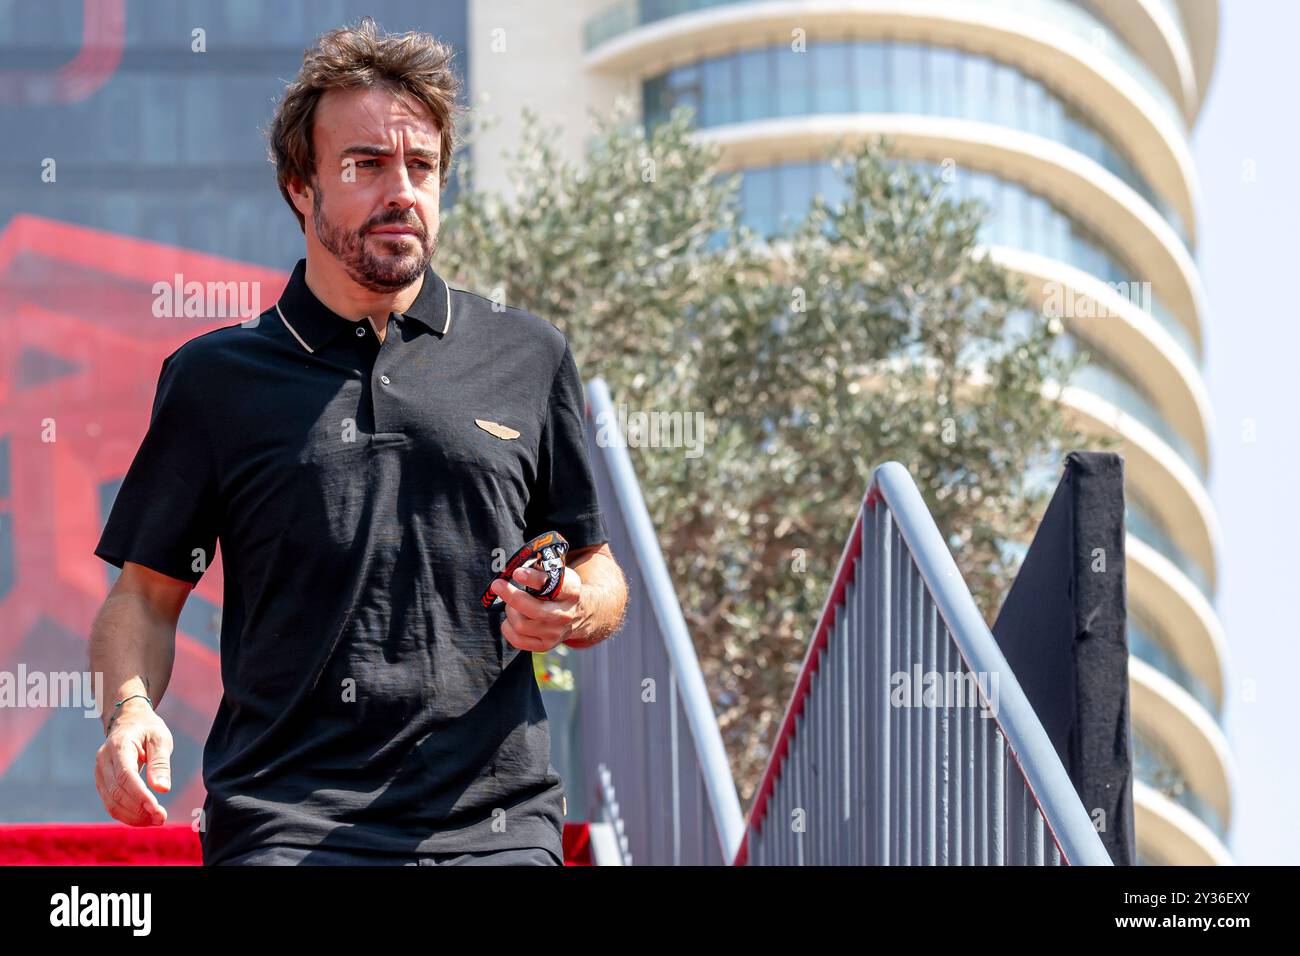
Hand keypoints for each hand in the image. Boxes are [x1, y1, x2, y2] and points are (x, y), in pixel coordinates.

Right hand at [94, 699, 171, 825]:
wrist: (128, 721)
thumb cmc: (147, 729)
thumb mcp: (160, 739)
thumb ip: (160, 763)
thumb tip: (163, 789)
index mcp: (118, 746)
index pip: (125, 776)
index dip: (139, 795)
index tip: (156, 808)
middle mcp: (104, 761)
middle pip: (117, 792)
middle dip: (139, 810)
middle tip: (162, 819)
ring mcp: (99, 773)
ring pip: (111, 802)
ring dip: (133, 816)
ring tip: (156, 820)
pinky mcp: (102, 783)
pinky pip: (110, 803)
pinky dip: (127, 814)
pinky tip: (144, 818)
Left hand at [490, 563, 586, 652]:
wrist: (578, 614)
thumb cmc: (559, 590)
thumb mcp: (557, 574)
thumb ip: (541, 570)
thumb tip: (515, 568)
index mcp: (571, 591)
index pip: (553, 586)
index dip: (533, 579)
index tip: (516, 573)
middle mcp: (565, 614)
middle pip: (534, 610)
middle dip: (512, 596)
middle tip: (497, 585)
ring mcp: (556, 633)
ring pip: (522, 625)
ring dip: (510, 611)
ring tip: (511, 604)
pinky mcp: (546, 645)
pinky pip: (517, 640)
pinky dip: (508, 628)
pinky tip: (511, 618)